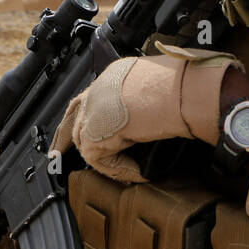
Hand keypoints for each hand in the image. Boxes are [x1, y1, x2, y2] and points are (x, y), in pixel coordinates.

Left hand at [49, 44, 240, 182]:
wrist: (184, 90)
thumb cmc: (186, 85)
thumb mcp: (160, 89)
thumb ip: (146, 102)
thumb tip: (153, 118)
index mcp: (115, 75)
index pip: (89, 97)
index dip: (82, 116)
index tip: (73, 130)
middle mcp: (100, 88)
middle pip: (75, 117)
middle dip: (67, 139)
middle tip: (62, 156)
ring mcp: (94, 109)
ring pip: (86, 142)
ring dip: (107, 159)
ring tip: (131, 169)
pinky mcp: (96, 132)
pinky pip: (99, 160)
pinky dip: (119, 169)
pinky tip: (139, 172)